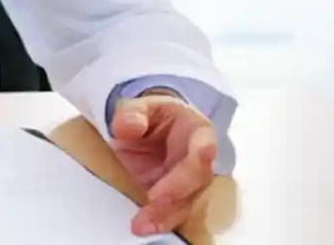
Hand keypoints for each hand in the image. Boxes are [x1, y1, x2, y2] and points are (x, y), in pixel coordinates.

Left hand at [110, 92, 217, 236]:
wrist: (149, 129)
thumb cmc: (152, 116)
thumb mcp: (140, 106)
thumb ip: (133, 113)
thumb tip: (129, 127)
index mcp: (198, 133)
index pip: (204, 148)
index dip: (196, 162)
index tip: (184, 172)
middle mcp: (201, 162)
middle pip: (195, 182)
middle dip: (175, 196)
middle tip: (151, 203)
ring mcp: (190, 183)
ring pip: (186, 204)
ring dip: (166, 216)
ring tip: (142, 225)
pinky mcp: (176, 199)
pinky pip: (172, 213)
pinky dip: (159, 222)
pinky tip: (143, 228)